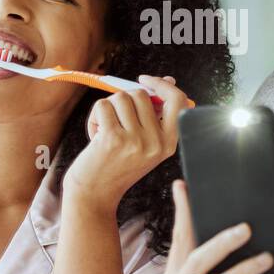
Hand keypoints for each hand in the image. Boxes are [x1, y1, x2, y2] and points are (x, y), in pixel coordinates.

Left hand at [61, 75, 187, 213]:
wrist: (95, 194)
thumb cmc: (118, 164)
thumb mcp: (145, 141)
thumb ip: (156, 112)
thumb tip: (169, 80)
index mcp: (170, 143)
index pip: (179, 101)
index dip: (163, 85)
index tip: (146, 80)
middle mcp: (156, 143)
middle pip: (141, 95)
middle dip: (124, 101)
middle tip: (116, 122)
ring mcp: (136, 141)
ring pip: (121, 97)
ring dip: (108, 109)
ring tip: (106, 131)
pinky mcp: (113, 138)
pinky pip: (103, 105)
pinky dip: (94, 117)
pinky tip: (96, 136)